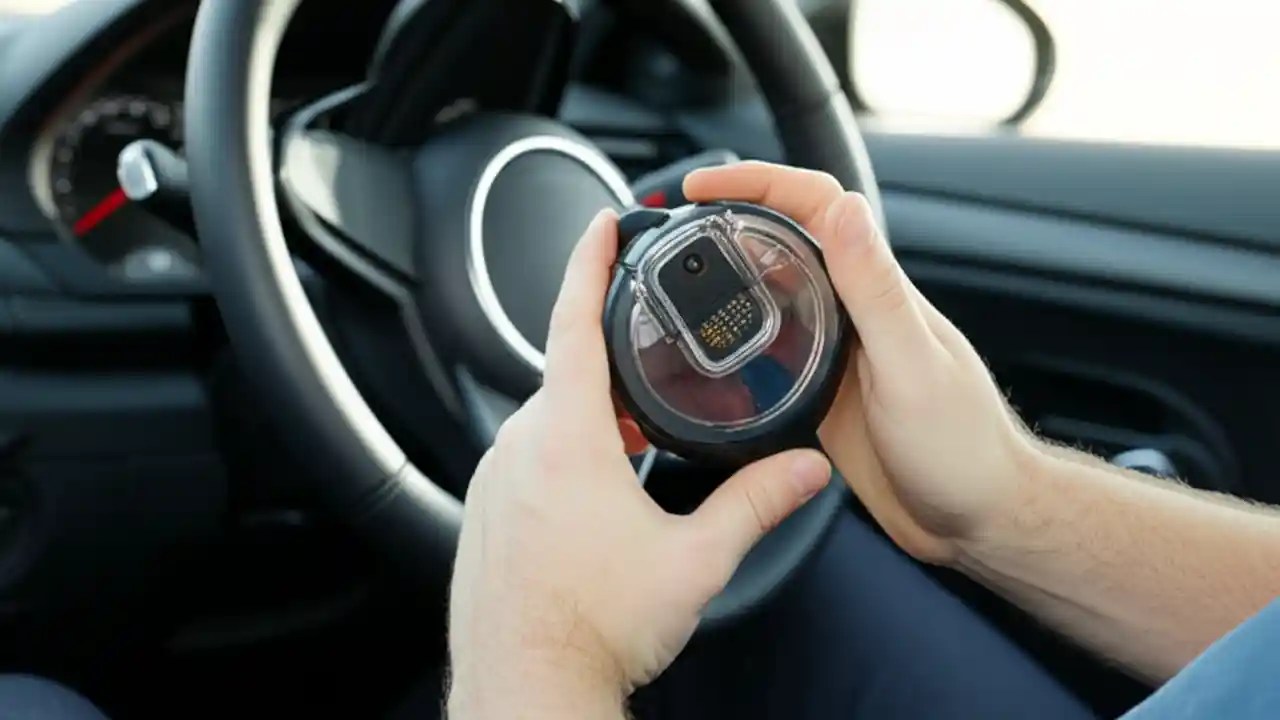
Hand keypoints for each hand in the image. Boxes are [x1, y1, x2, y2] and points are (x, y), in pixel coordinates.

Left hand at [446, 209, 832, 716]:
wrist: (528, 687)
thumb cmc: (596, 625)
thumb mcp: (694, 559)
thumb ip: (755, 503)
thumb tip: (806, 471)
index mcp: (566, 437)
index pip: (574, 322)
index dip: (589, 263)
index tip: (603, 224)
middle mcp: (518, 447)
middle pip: (569, 379)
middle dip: (614, 374)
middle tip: (657, 384)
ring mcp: (493, 482)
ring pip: (547, 425)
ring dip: (590, 425)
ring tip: (636, 450)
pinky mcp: (485, 515)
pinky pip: (525, 463)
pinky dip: (562, 462)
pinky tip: (595, 506)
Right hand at [685, 162, 1040, 564]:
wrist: (980, 518)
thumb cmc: (964, 448)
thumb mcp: (910, 366)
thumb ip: (875, 291)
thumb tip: (844, 209)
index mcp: (877, 293)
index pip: (814, 205)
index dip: (756, 182)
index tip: (703, 183)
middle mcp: (856, 313)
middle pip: (785, 241)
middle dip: (729, 220)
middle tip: (674, 230)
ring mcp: (839, 353)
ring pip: (774, 296)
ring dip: (728, 277)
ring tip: (677, 284)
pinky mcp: (825, 394)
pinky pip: (773, 354)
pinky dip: (739, 341)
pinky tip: (712, 359)